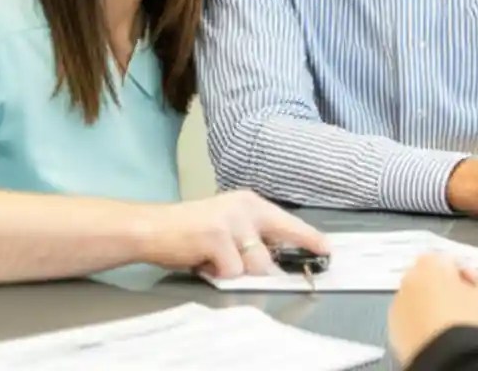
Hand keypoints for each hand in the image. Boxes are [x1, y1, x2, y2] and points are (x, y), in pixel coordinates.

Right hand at [135, 190, 329, 278]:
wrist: (151, 227)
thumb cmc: (187, 232)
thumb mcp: (226, 226)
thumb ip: (251, 238)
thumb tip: (274, 262)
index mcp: (249, 202)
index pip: (287, 222)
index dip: (308, 237)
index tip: (326, 248)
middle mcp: (245, 207)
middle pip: (274, 250)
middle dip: (263, 269)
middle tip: (245, 267)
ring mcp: (231, 220)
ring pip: (256, 265)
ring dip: (235, 271)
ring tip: (213, 260)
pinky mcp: (217, 236)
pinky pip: (232, 272)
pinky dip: (218, 274)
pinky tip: (203, 261)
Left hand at [388, 253, 477, 366]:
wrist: (449, 356)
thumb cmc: (470, 322)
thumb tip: (474, 281)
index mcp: (432, 263)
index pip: (448, 261)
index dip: (463, 275)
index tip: (473, 290)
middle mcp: (410, 279)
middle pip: (429, 279)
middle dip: (443, 290)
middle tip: (463, 309)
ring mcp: (398, 304)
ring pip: (417, 301)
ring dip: (430, 309)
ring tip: (451, 327)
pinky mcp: (393, 328)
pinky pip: (409, 322)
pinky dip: (420, 327)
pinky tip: (438, 337)